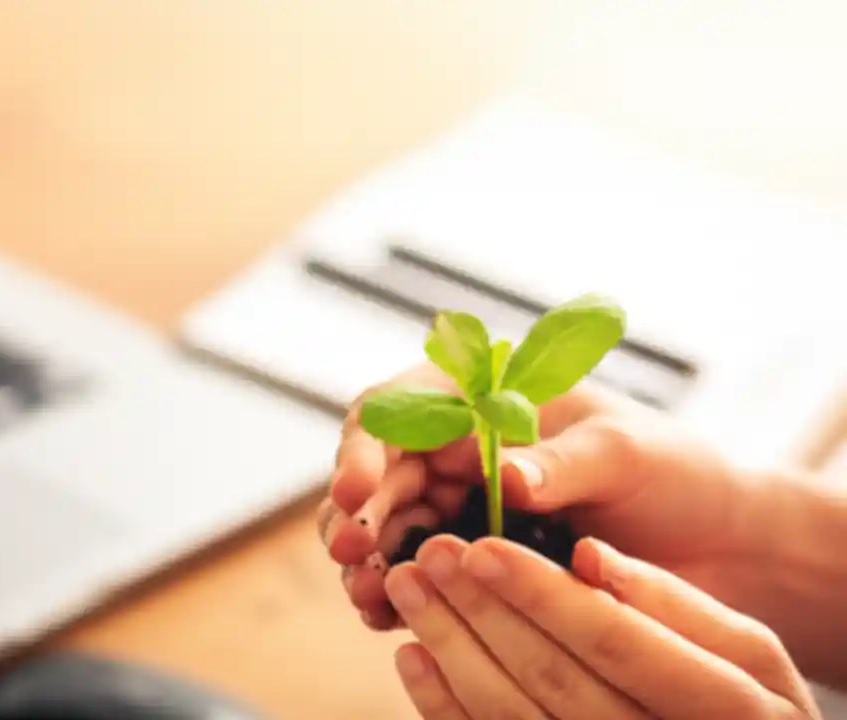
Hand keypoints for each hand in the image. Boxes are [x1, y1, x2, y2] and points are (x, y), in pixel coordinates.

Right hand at [317, 362, 767, 629]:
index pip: (402, 408)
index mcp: (486, 401)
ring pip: (385, 528)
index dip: (367, 445)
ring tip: (365, 590)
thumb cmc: (678, 473)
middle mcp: (461, 453)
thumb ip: (565, 460)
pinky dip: (396, 596)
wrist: (720, 544)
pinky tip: (384, 615)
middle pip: (379, 473)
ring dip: (365, 557)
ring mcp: (461, 511)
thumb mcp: (628, 453)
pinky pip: (417, 578)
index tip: (357, 485)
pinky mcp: (471, 567)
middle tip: (354, 548)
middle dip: (357, 510)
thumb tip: (508, 476)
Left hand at [386, 533, 820, 718]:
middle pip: (550, 677)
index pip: (611, 640)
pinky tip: (411, 653)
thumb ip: (672, 603)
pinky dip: (442, 705)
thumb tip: (588, 557)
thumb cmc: (741, 692)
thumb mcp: (742, 646)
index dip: (540, 591)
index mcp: (720, 704)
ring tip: (408, 584)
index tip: (480, 545)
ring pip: (510, 714)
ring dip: (448, 645)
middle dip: (480, 609)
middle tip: (429, 553)